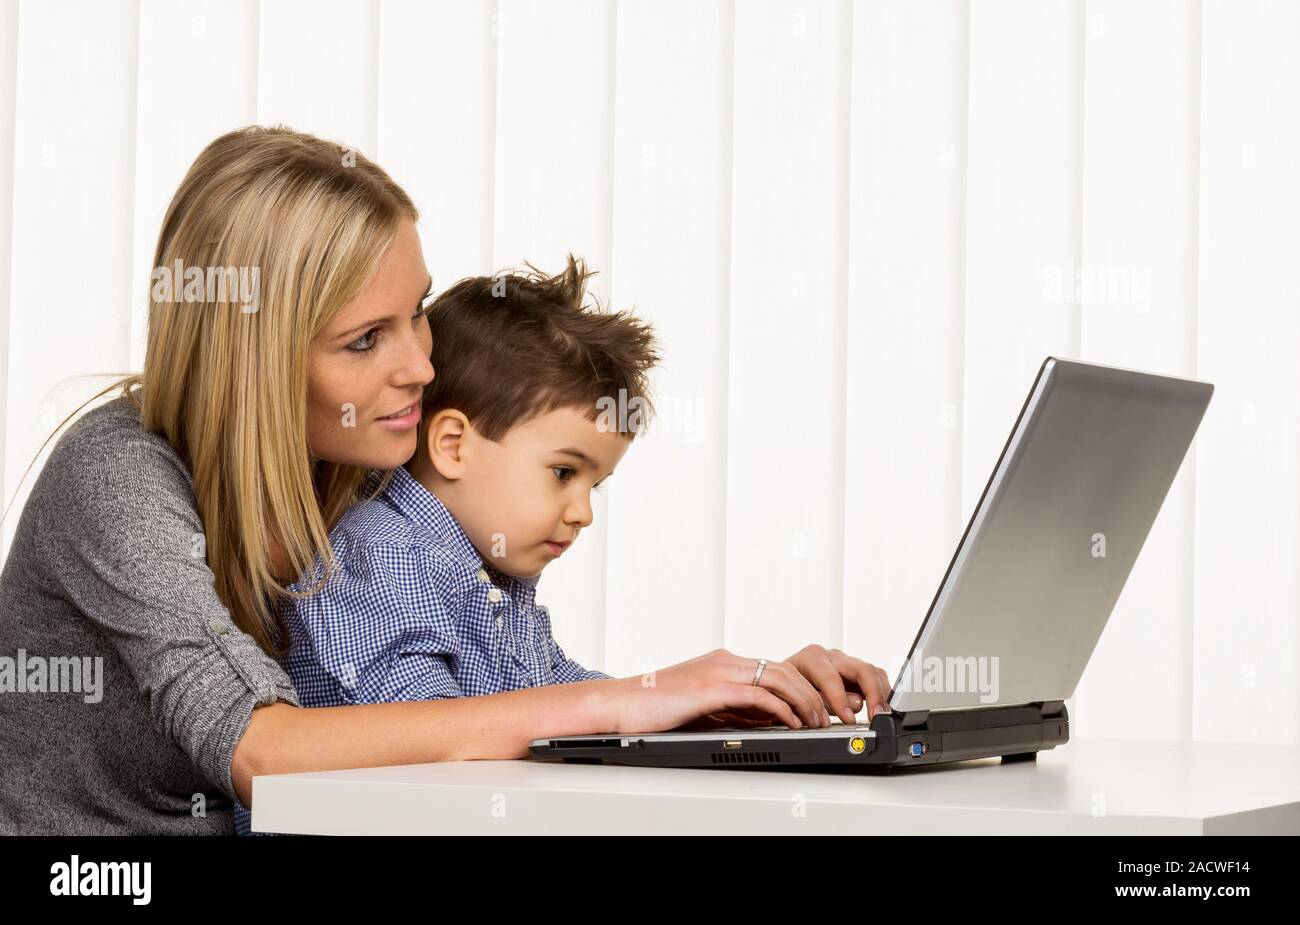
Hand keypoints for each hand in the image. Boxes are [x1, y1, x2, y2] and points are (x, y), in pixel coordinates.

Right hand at [611, 648, 833, 733]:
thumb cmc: (654, 708)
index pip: (774, 668)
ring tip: (814, 721)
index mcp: (722, 662)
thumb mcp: (702, 706)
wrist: (621, 704)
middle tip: (825, 715)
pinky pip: (757, 695)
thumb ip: (732, 709)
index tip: (815, 706)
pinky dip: (780, 708)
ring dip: (802, 700)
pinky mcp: (711, 688)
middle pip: (783, 668)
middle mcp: (724, 661)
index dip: (800, 686)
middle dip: (810, 692)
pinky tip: (790, 722)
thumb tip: (763, 720)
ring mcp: (718, 671)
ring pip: (776, 677)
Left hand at [784, 645, 891, 724]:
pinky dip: (879, 692)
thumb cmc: (786, 689)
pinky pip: (873, 678)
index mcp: (812, 659)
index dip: (842, 700)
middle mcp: (831, 657)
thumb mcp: (795, 697)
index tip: (849, 719)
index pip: (832, 678)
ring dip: (880, 694)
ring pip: (872, 672)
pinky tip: (879, 708)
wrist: (782, 681)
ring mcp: (844, 662)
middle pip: (862, 669)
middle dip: (873, 693)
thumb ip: (823, 702)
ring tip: (880, 714)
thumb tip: (855, 705)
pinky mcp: (853, 671)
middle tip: (876, 716)